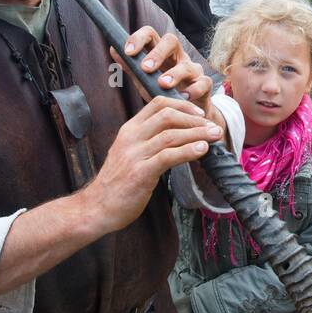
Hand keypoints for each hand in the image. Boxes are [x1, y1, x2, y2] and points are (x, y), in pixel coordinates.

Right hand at [81, 95, 222, 233]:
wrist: (96, 208)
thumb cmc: (117, 183)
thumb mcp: (130, 154)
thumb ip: (148, 141)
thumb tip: (177, 135)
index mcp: (129, 130)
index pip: (157, 104)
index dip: (182, 105)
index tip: (199, 114)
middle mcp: (131, 138)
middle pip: (167, 115)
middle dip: (194, 119)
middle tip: (213, 127)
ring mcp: (134, 155)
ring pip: (171, 135)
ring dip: (197, 134)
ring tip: (215, 137)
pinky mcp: (140, 173)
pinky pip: (168, 156)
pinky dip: (188, 151)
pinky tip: (202, 150)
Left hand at [115, 27, 222, 121]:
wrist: (186, 113)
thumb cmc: (163, 93)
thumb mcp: (144, 80)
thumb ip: (131, 67)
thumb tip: (113, 48)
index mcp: (161, 52)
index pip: (151, 34)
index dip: (139, 38)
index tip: (128, 51)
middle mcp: (178, 57)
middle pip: (171, 40)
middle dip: (158, 53)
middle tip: (146, 68)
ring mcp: (193, 70)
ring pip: (187, 64)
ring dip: (174, 73)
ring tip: (162, 84)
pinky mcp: (205, 85)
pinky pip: (203, 83)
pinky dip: (193, 90)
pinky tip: (183, 97)